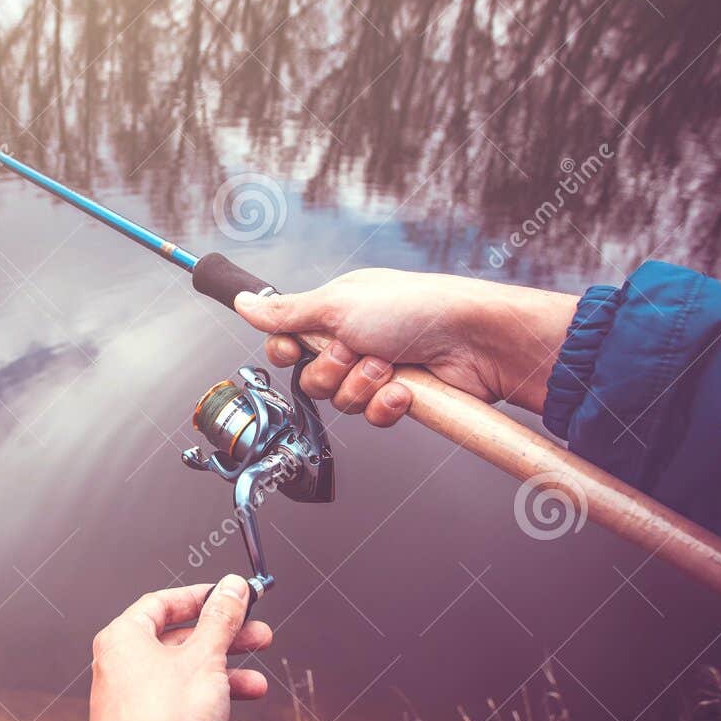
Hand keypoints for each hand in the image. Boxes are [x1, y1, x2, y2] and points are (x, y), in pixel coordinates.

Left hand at [81, 576, 272, 720]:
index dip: (201, 597)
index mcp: (125, 640)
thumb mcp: (204, 658)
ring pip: (192, 686)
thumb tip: (233, 588)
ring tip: (257, 688)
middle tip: (258, 637)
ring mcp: (140, 707)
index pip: (162, 603)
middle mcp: (126, 670)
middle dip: (227, 644)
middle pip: (183, 645)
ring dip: (230, 688)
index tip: (231, 596)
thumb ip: (222, 620)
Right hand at [234, 269, 577, 426]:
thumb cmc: (415, 308)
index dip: (285, 350)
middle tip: (359, 349)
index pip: (289, 340)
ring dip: (364, 385)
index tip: (290, 349)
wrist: (477, 341)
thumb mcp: (339, 304)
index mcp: (337, 312)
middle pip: (311, 378)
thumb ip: (287, 312)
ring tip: (392, 365)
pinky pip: (374, 418)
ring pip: (342, 401)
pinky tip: (408, 388)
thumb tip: (244, 302)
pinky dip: (388, 405)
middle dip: (334, 369)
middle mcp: (355, 341)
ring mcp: (379, 372)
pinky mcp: (402, 399)